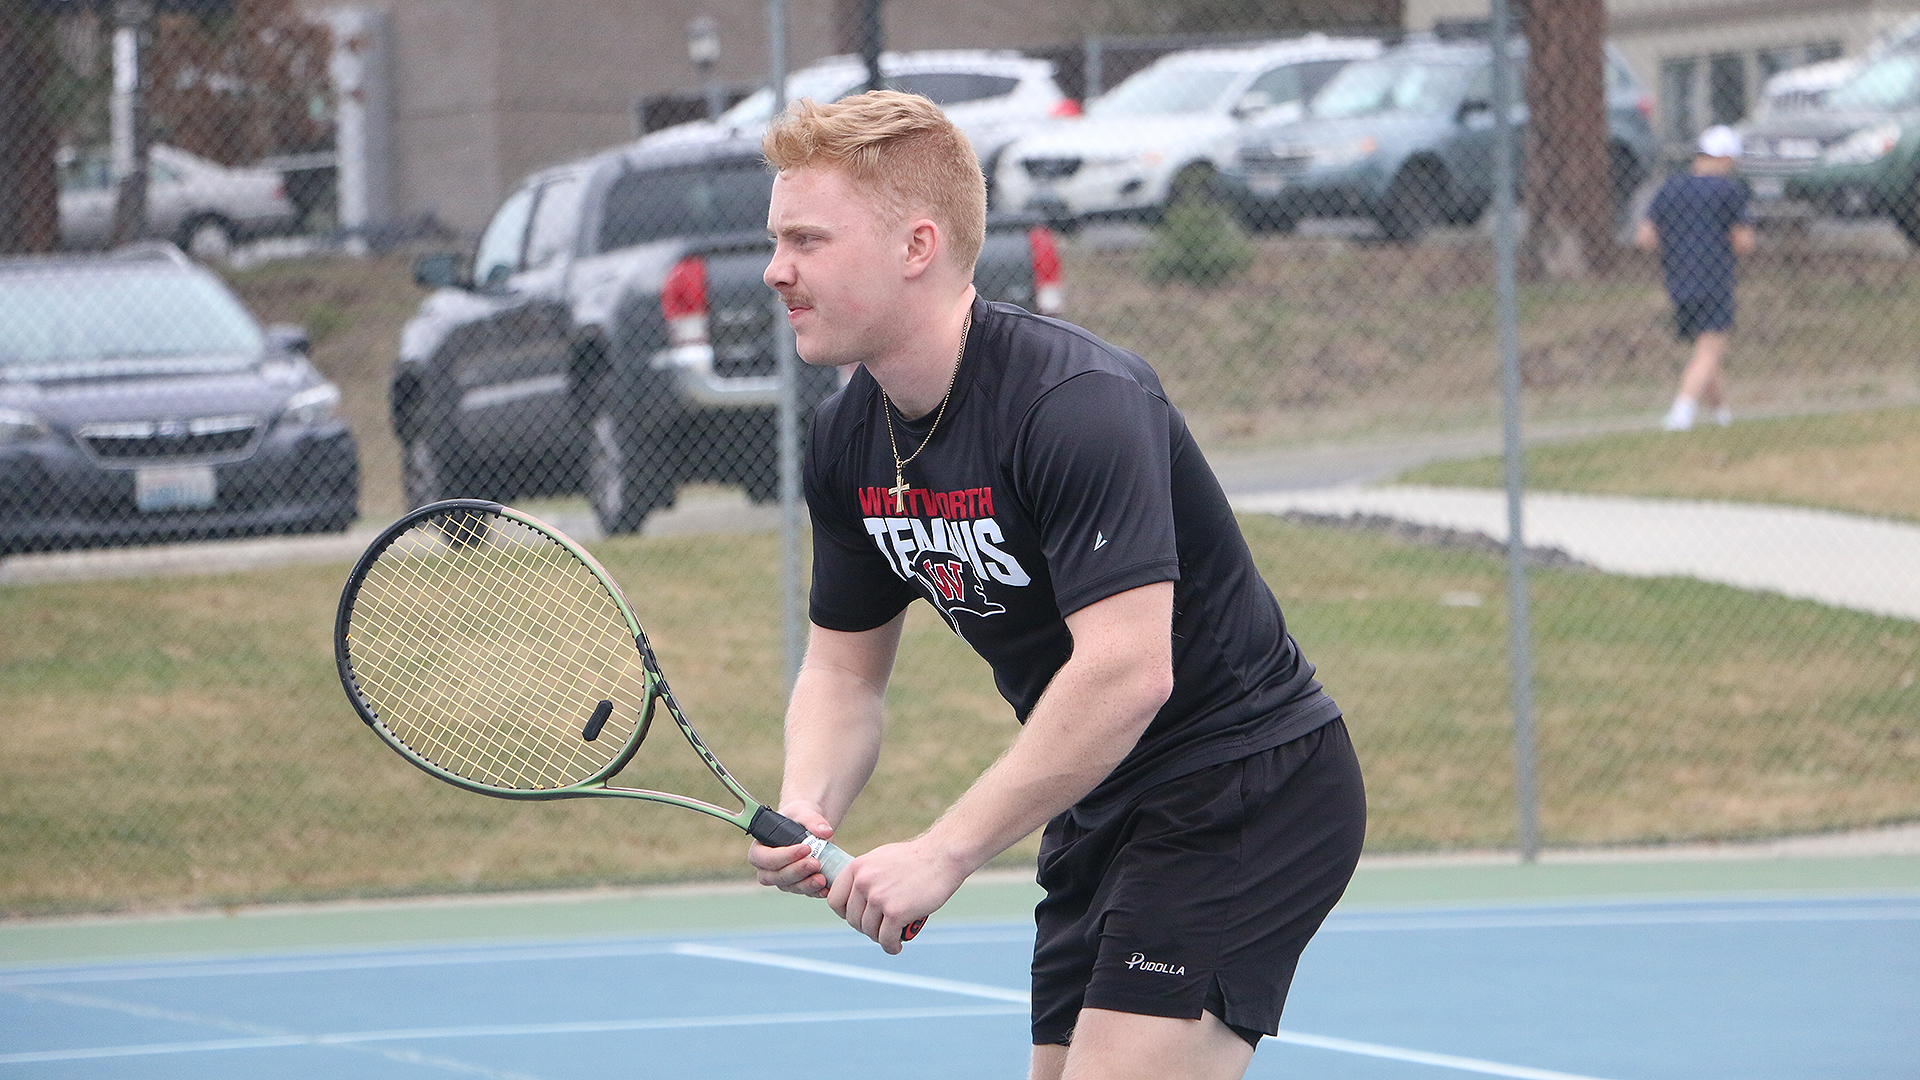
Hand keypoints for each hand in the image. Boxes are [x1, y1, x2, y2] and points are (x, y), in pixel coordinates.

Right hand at [747, 802, 831, 898]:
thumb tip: (825, 832)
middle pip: (775, 876)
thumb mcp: (803, 812)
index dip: (783, 856)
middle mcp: (767, 868)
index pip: (764, 858)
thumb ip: (812, 820)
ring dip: (805, 884)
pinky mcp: (797, 885)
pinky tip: (826, 888)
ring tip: (822, 878)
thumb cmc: (798, 817)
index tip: (806, 848)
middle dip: (796, 871)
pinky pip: (804, 892)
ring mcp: (781, 879)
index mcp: (759, 848)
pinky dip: (815, 892)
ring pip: (789, 887)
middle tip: (815, 863)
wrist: (809, 826)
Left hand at [828, 836, 966, 954]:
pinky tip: (896, 946)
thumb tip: (853, 895)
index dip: (844, 914)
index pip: (835, 900)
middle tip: (879, 928)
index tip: (857, 917)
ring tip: (890, 937)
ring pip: (869, 930)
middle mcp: (863, 882)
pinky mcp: (896, 912)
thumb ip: (865, 875)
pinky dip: (891, 946)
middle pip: (853, 919)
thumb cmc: (915, 858)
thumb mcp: (880, 859)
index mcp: (857, 867)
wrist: (942, 857)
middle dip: (865, 928)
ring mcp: (879, 897)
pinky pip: (886, 938)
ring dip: (879, 938)